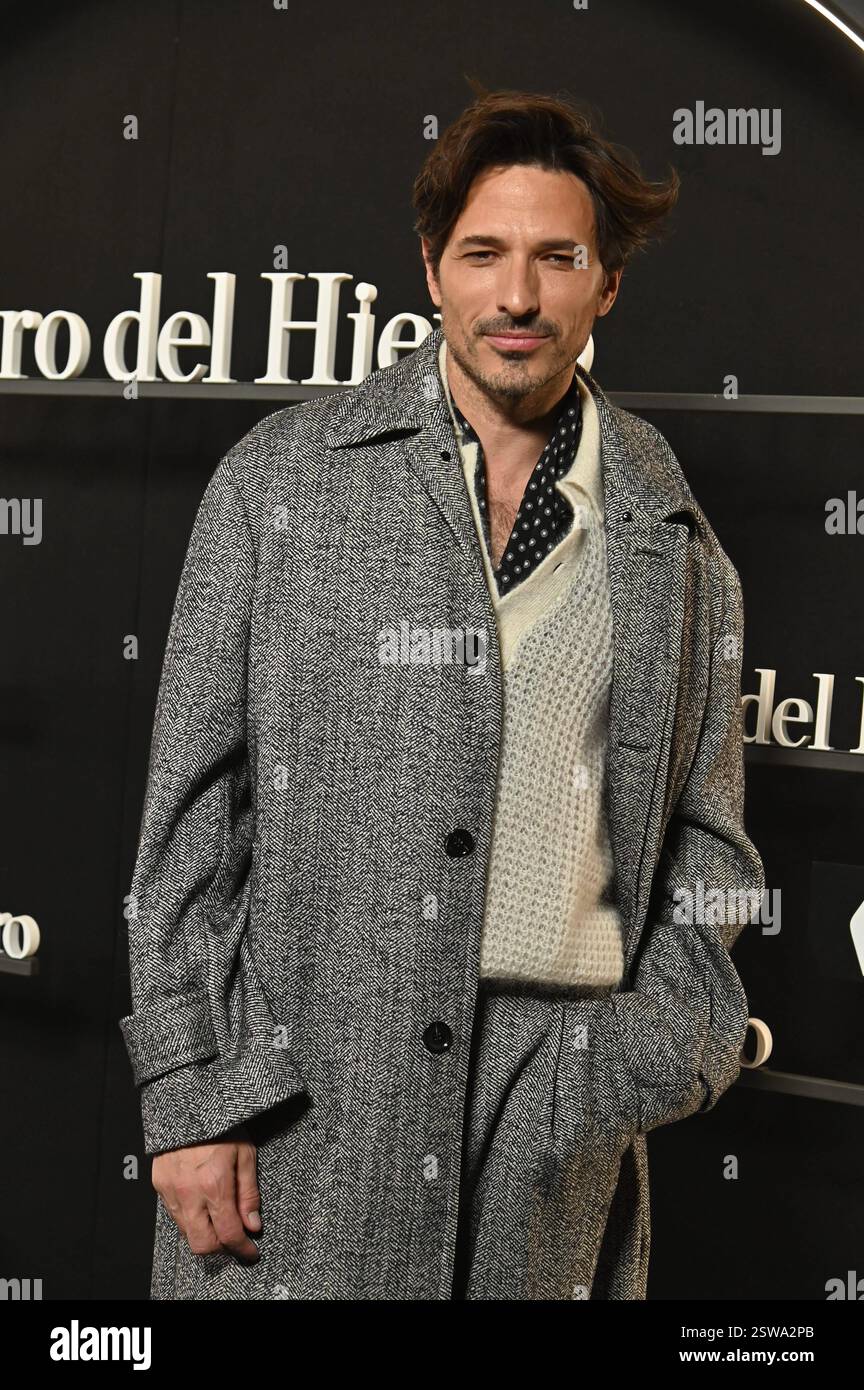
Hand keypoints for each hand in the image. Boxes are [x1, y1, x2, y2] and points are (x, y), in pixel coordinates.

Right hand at [151, 1122, 261, 1259]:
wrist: (186, 1101)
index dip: (242, 1248)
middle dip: (221, 1250)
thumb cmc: (220, 1124)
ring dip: (205, 1235)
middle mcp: (189, 1193)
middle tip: (236, 1242)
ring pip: (186, 1233)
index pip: (229, 1233)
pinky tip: (203, 1207)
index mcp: (214, 1184)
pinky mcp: (159, 1185)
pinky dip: (190, 1219)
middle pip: (202, 1244)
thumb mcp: (245, 1153)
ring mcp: (170, 1191)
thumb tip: (252, 1224)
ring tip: (220, 1223)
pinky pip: (174, 1215)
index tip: (251, 1251)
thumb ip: (249, 1192)